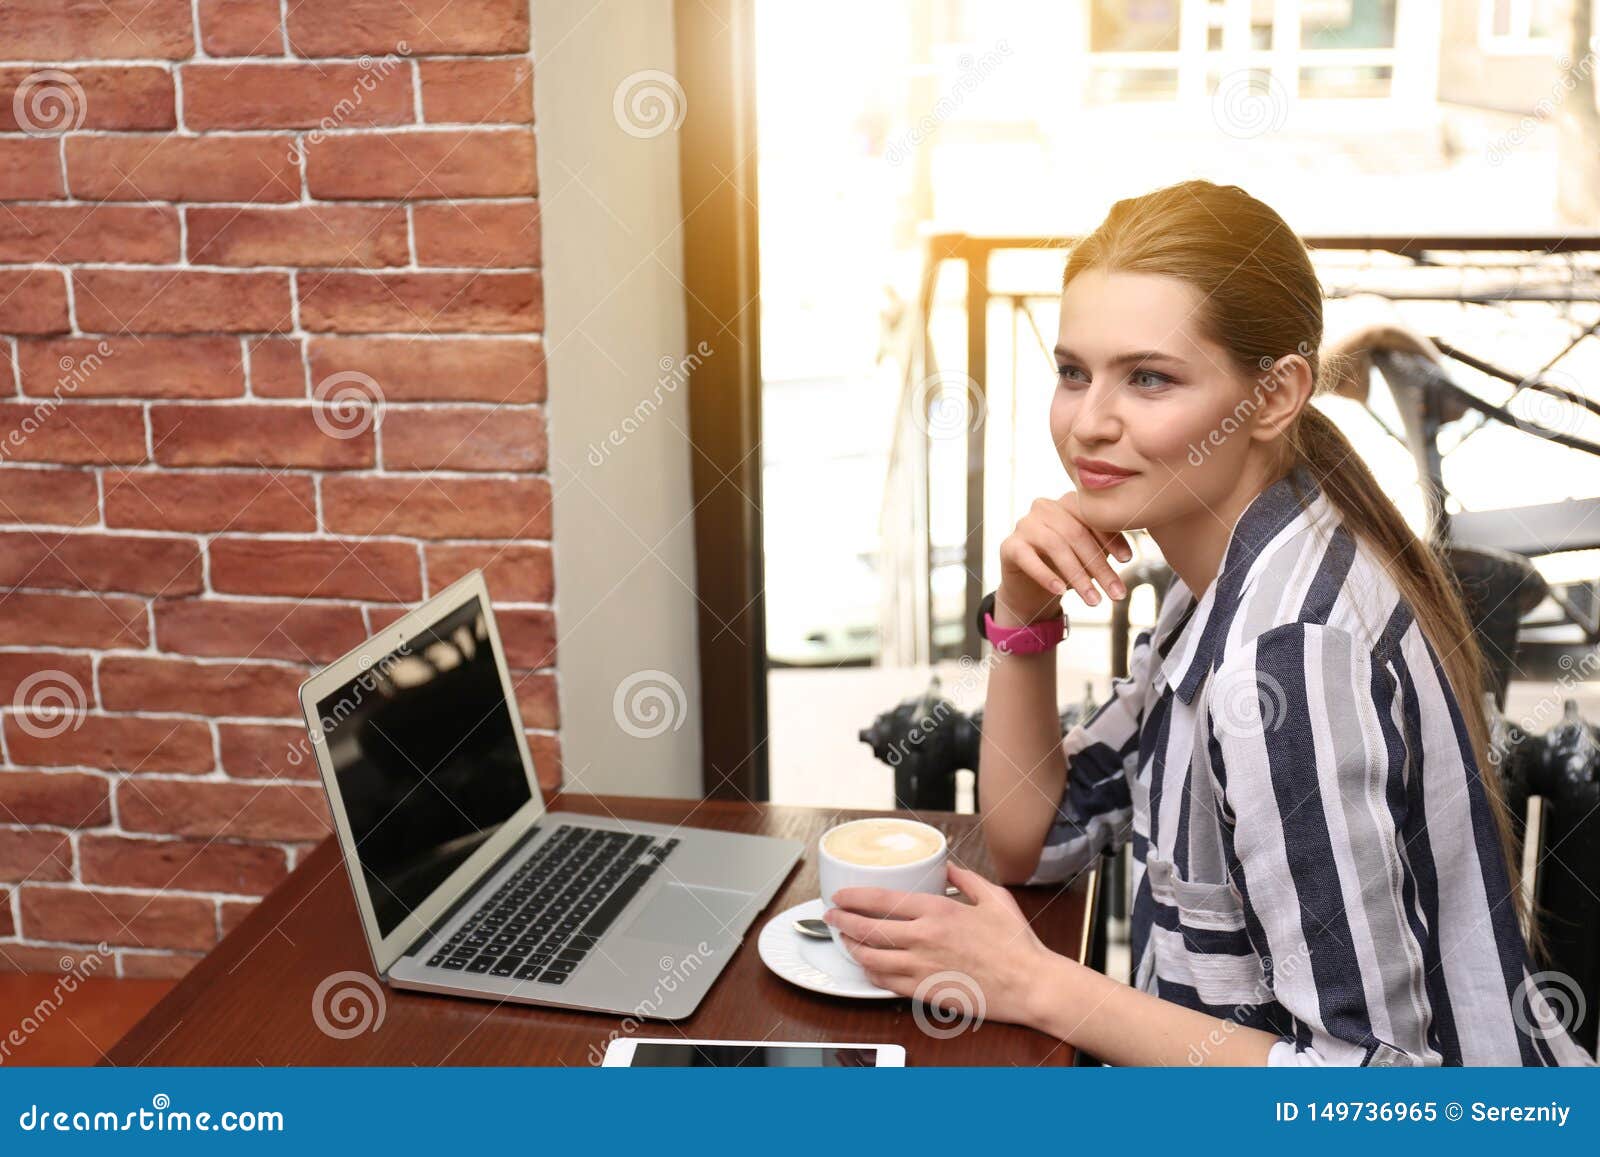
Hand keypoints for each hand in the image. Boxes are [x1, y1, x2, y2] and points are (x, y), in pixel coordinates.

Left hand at [825, 864, 1067, 1030]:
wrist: (1030, 984)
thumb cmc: (1016, 943)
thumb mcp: (994, 897)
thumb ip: (966, 878)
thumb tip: (948, 866)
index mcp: (938, 911)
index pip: (882, 901)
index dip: (854, 898)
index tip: (841, 896)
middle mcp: (924, 939)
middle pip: (868, 930)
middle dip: (842, 922)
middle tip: (831, 916)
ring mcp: (923, 968)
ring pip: (871, 959)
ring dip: (851, 949)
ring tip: (843, 940)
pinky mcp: (927, 992)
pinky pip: (887, 984)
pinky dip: (871, 974)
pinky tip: (867, 967)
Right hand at [997, 493, 1130, 622]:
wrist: (1030, 588)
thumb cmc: (1065, 566)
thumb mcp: (1089, 555)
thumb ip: (1105, 546)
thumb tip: (1129, 554)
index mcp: (1067, 503)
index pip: (1092, 516)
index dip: (1111, 538)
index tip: (1127, 561)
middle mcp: (1045, 508)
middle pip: (1076, 533)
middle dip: (1099, 566)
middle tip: (1116, 593)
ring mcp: (1024, 524)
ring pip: (1056, 546)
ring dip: (1078, 576)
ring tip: (1093, 600)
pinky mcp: (1009, 545)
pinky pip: (1028, 559)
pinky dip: (1046, 575)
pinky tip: (1060, 592)